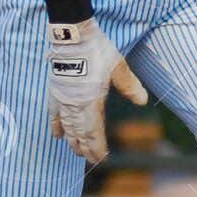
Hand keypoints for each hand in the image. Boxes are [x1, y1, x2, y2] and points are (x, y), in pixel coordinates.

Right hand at [46, 18, 147, 162]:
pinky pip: (54, 114)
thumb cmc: (97, 50)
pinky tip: (57, 135)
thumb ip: (130, 86)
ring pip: (67, 127)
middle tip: (91, 160)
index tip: (102, 158)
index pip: (94, 133)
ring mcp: (63, 98)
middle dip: (86, 148)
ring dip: (73, 141)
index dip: (97, 148)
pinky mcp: (54, 91)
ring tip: (77, 151)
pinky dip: (56, 126)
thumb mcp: (118, 67)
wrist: (73, 35)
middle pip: (80, 134)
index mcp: (91, 101)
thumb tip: (142, 102)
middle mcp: (75, 104)